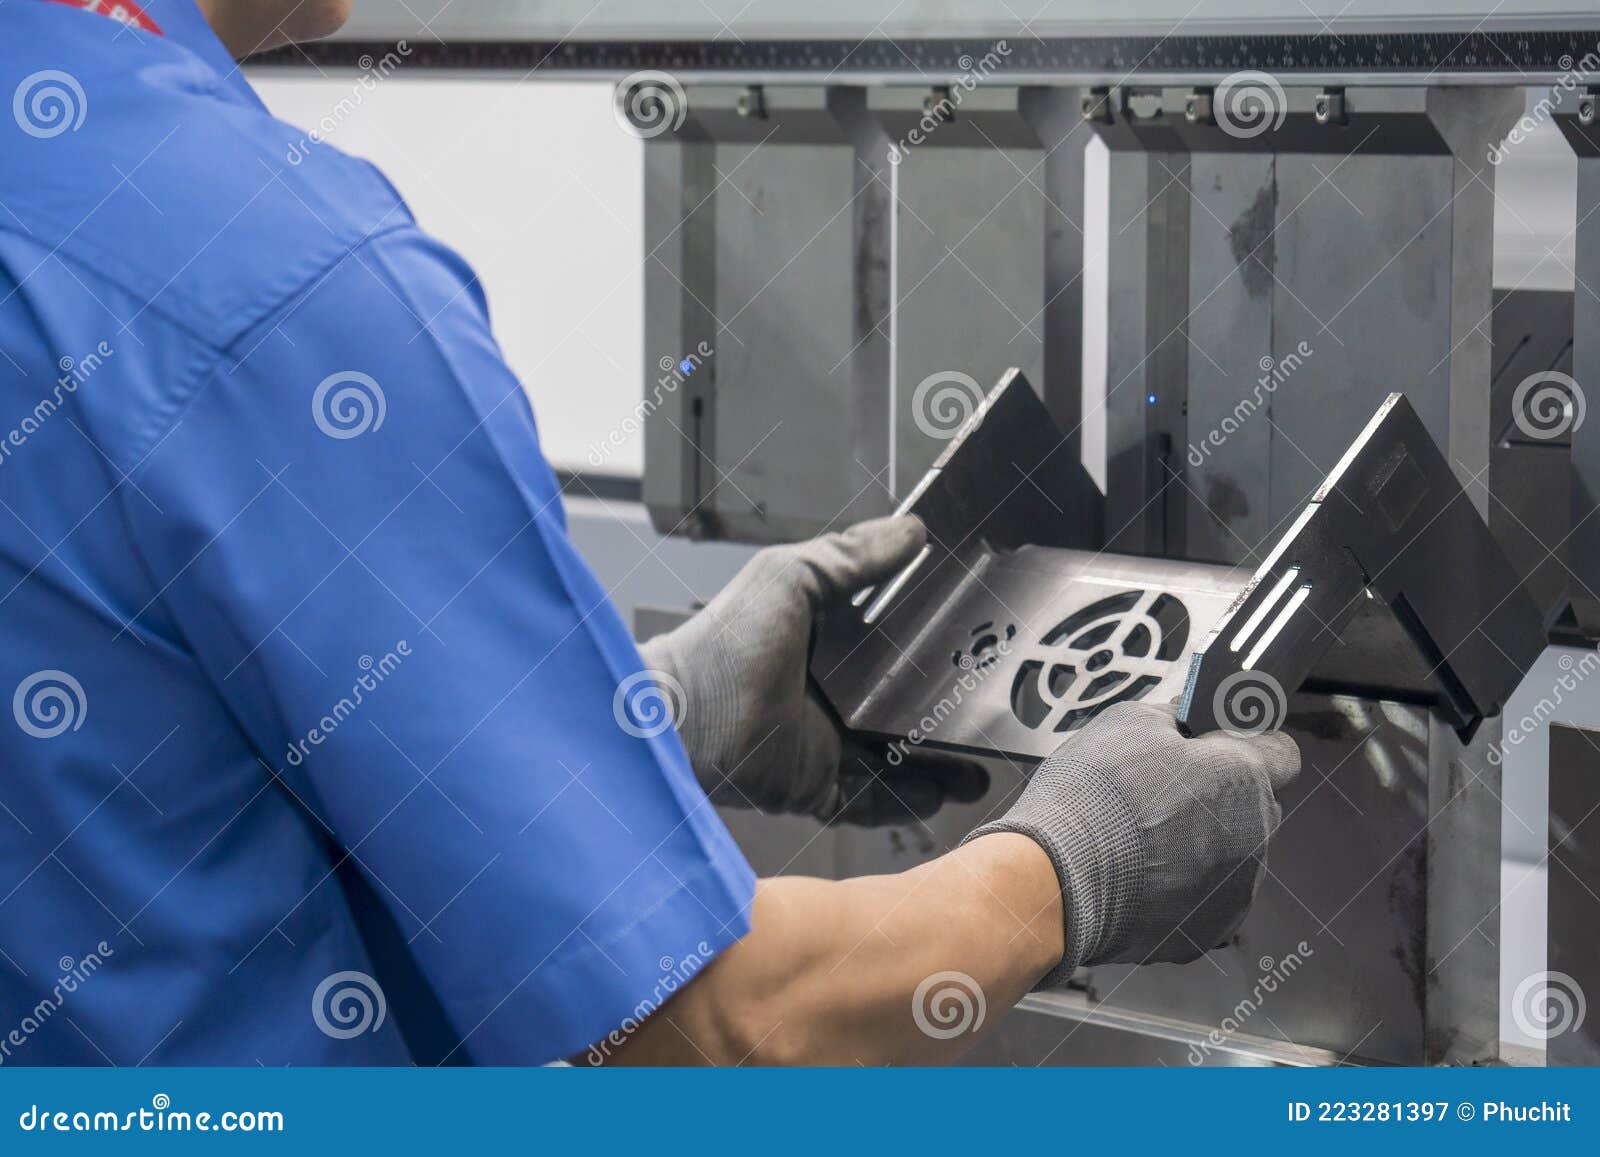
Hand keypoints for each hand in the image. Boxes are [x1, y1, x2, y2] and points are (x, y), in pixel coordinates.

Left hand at [638, 515, 987, 825]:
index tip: (978, 645)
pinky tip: (940, 794)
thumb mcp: (790, 577)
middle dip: (948, 713)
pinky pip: (870, 801)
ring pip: (897, 759)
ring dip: (939, 763)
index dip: (934, 645)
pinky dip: (906, 802)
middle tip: (993, 710)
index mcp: (824, 643)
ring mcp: (821, 744)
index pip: (893, 643)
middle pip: (903, 706)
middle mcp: (827, 694)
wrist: (680, 719)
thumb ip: (851, 555)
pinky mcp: (813, 788)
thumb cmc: (722, 644)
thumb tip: (911, 529)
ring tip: (979, 761)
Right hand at [965, 700, 1299, 984]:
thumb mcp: (1128, 722)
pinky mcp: (1208, 930)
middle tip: (1165, 792)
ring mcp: (1236, 889)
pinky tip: (1140, 876)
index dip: (1250, 744)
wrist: (1055, 880)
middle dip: (1222, 796)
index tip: (1222, 747)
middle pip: (1256, 806)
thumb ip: (1177, 714)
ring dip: (1203, 844)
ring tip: (1142, 840)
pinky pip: (1209, 899)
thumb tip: (1190, 714)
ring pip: (1233, 855)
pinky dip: (1184, 888)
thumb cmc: (1090, 801)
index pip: (1283, 752)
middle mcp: (1255, 835)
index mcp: (1243, 776)